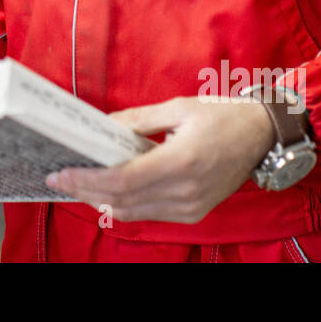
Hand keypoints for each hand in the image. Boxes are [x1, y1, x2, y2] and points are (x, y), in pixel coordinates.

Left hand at [45, 96, 274, 223]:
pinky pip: (150, 214)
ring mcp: (192, 206)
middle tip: (58, 180)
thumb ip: (137, 119)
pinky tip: (107, 192)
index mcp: (181, 161)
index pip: (123, 180)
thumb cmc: (222, 116)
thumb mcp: (178, 107)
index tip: (61, 173)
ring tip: (77, 185)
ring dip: (101, 201)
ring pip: (134, 213)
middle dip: (85, 192)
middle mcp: (186, 191)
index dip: (88, 180)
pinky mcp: (194, 212)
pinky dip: (125, 206)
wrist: (262, 135)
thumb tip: (102, 124)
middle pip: (122, 201)